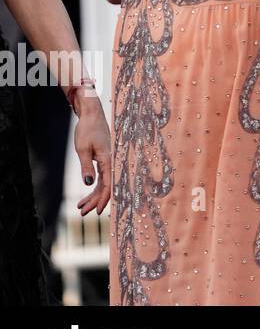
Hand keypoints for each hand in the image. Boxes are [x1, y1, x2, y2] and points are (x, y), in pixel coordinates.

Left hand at [72, 93, 110, 214]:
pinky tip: (86, 194)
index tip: (97, 211)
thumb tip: (89, 183)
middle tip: (83, 213)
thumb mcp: (83, 149)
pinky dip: (94, 186)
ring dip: (93, 196)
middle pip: (106, 186)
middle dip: (95, 201)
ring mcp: (108, 161)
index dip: (104, 199)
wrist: (92, 115)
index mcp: (109, 159)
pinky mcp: (104, 159)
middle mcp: (111, 161)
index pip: (109, 184)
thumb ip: (87, 166)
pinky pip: (101, 177)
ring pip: (103, 183)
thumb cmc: (87, 130)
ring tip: (80, 207)